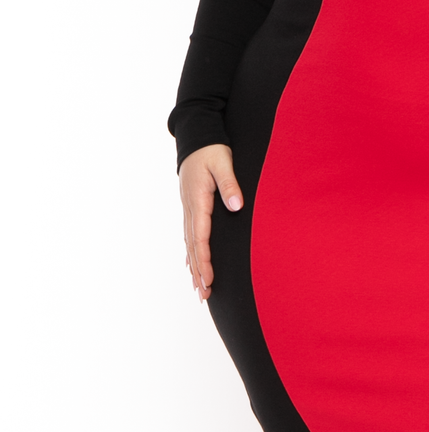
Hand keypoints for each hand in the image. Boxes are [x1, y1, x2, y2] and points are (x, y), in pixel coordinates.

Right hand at [178, 144, 243, 301]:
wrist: (196, 137)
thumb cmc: (211, 149)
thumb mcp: (223, 163)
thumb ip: (230, 184)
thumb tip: (237, 206)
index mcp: (198, 200)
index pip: (201, 236)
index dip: (205, 259)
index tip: (209, 278)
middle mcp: (190, 208)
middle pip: (193, 246)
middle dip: (198, 271)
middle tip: (204, 295)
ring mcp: (188, 208)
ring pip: (189, 243)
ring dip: (194, 266)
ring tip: (198, 289)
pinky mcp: (191, 206)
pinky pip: (189, 235)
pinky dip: (190, 252)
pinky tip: (191, 265)